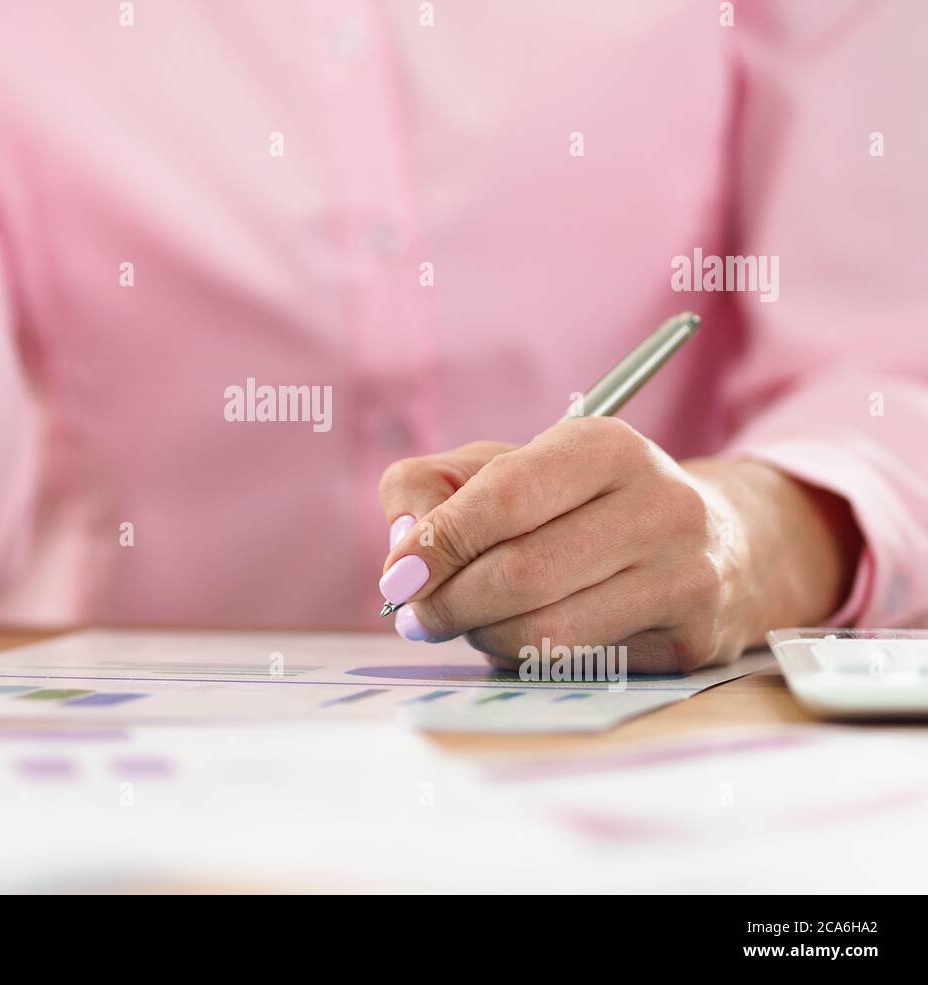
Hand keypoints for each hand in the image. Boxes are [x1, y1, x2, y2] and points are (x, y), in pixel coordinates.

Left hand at [377, 417, 860, 671]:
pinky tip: (525, 636)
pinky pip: (578, 667)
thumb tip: (401, 547)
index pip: (504, 498)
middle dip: (449, 603)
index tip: (396, 577)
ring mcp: (684, 576)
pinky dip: (529, 660)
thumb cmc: (580, 502)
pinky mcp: (691, 640)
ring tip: (470, 623)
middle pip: (519, 574)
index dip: (438, 543)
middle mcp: (658, 505)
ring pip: (545, 632)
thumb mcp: (503, 467)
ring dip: (483, 637)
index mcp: (606, 446)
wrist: (717, 543)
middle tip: (416, 616)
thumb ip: (430, 486)